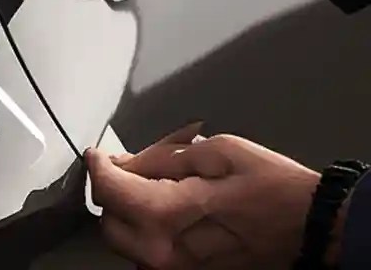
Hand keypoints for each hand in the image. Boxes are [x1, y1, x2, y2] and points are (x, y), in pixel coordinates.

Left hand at [87, 125, 323, 268]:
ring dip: (129, 213)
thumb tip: (127, 163)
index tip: (98, 154)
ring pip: (125, 241)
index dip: (98, 167)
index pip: (109, 191)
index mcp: (171, 215)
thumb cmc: (272, 188)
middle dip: (113, 192)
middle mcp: (166, 251)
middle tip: (131, 169)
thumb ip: (161, 158)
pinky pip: (147, 254)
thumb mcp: (219, 152)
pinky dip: (146, 231)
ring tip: (156, 189)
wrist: (313, 229)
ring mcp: (176, 269)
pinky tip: (167, 212)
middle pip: (108, 220)